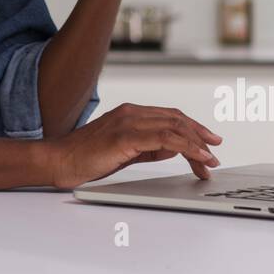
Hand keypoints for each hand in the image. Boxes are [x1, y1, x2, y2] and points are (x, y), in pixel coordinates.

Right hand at [45, 103, 223, 188]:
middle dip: (200, 137)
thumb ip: (148, 147)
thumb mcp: (124, 151)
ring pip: (174, 127)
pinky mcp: (124, 136)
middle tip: (214, 156)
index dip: (193, 128)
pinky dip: (185, 147)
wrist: (58, 161)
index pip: (170, 116)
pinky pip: (164, 138)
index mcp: (130, 113)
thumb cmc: (85, 158)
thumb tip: (173, 149)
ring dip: (196, 145)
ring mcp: (128, 122)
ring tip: (209, 161)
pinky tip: (195, 157)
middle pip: (176, 119)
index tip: (209, 143)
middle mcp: (131, 113)